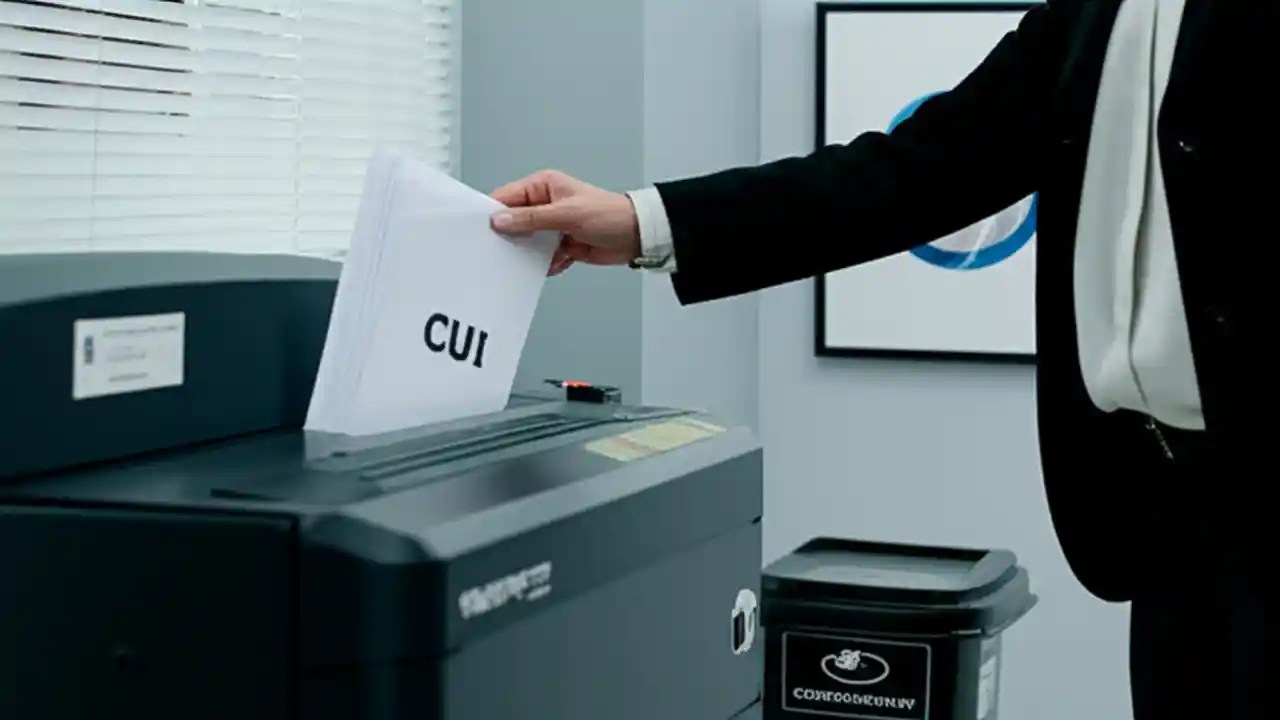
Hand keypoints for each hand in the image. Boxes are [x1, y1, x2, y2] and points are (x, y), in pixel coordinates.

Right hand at [490, 170, 640, 275]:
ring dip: (530, 253)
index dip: (494, 213)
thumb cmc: (610, 214)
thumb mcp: (567, 214)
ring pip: (528, 242)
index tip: (483, 229)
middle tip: (503, 250)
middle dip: (511, 237)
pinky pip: (543, 257)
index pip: (507, 197)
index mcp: (543, 187)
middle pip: (514, 222)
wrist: (637, 236)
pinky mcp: (561, 245)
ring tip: (532, 260)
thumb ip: (532, 218)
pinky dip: (546, 263)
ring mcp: (553, 226)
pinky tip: (554, 264)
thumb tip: (500, 220)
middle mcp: (545, 205)